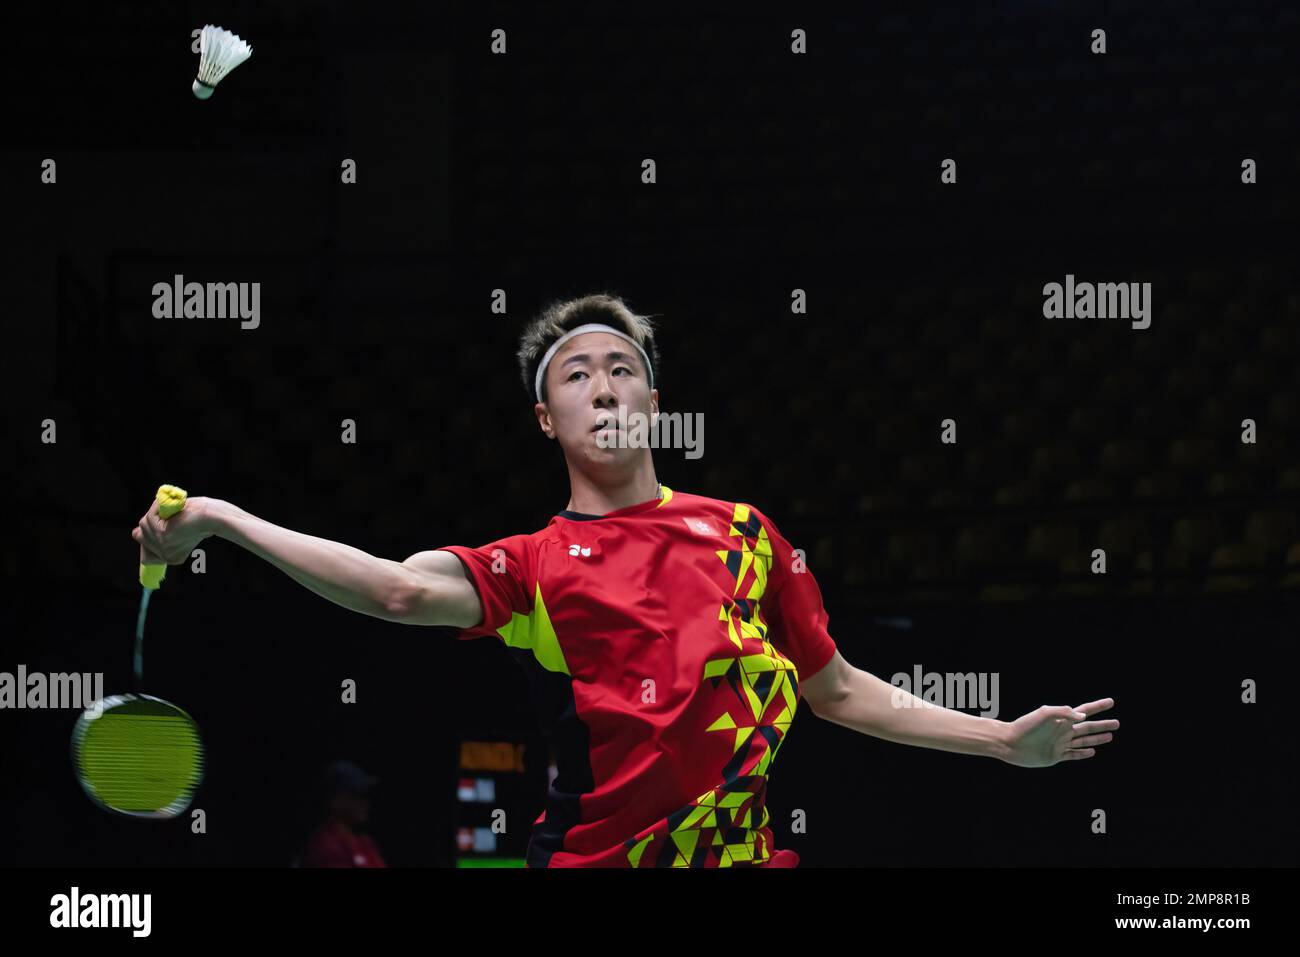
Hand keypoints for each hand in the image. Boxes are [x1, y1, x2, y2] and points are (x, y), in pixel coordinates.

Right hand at [131, 495, 215, 566]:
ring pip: (143, 524)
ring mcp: (163, 547)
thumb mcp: (178, 529)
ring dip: (157, 513)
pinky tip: (174, 509)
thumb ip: (158, 533)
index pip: (145, 556)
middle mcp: (166, 556)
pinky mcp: (163, 535)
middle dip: (152, 521)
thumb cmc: (202, 518)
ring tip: (176, 513)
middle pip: (139, 535)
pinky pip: (150, 516)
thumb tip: (135, 533)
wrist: (216, 517)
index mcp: (172, 558)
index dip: (149, 537)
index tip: (163, 525)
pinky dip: (159, 507)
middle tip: (172, 516)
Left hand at [1002, 698, 1118, 767]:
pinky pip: (1073, 755)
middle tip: (1117, 723)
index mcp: (1061, 718)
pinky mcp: (1055, 756)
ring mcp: (1060, 744)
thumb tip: (1083, 716)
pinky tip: (1092, 752)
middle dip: (1103, 725)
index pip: (1084, 710)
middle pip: (1088, 727)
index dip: (1098, 706)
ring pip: (1084, 741)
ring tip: (1110, 736)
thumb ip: (1063, 712)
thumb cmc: (1025, 726)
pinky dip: (1084, 754)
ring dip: (1097, 739)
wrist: (1009, 743)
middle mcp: (1062, 730)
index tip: (1111, 702)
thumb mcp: (1043, 714)